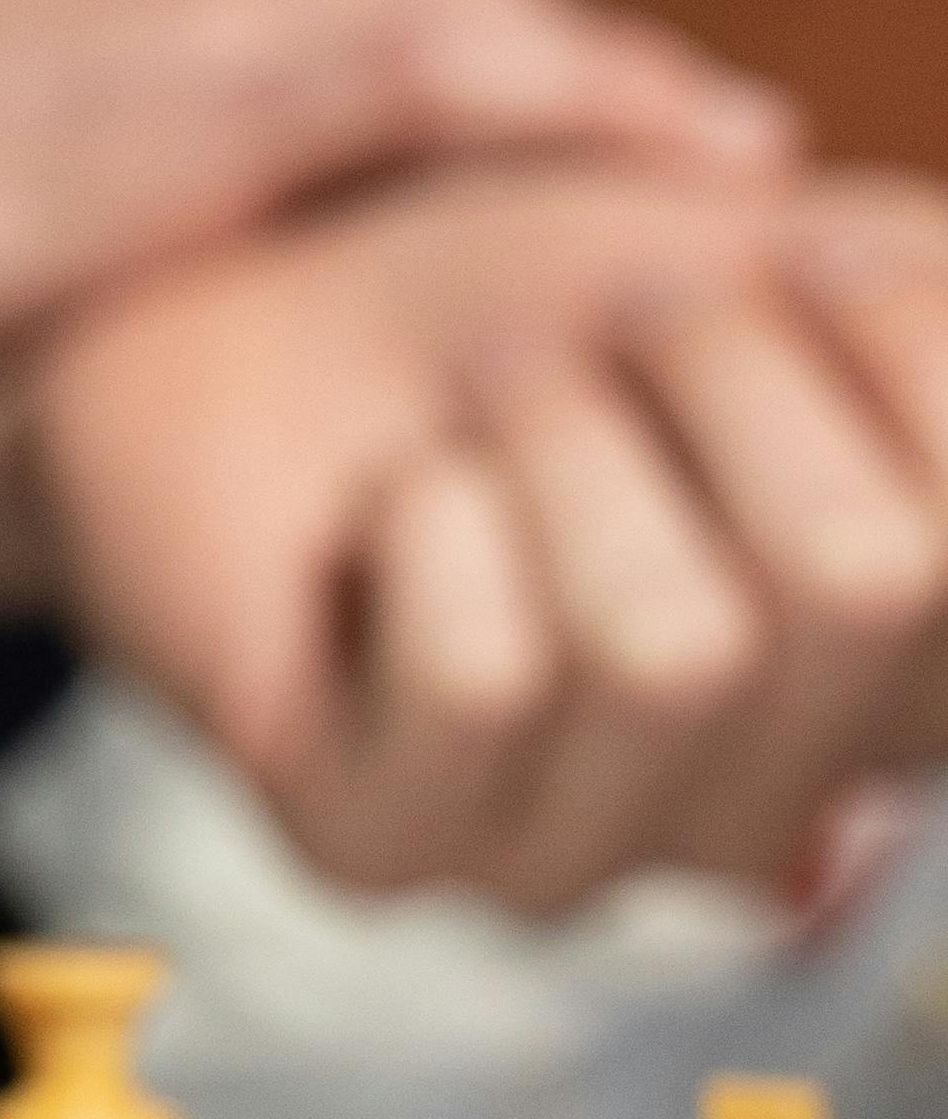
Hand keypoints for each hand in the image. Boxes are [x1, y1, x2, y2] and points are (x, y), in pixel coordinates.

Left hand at [0, 161, 947, 909]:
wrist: (242, 299)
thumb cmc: (532, 293)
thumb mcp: (800, 262)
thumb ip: (942, 304)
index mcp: (898, 680)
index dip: (900, 347)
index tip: (797, 275)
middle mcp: (764, 807)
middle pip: (865, 582)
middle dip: (725, 371)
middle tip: (612, 334)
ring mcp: (573, 856)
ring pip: (673, 648)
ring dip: (563, 440)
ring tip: (489, 410)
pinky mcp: (378, 851)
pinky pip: (484, 678)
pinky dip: (432, 522)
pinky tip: (392, 510)